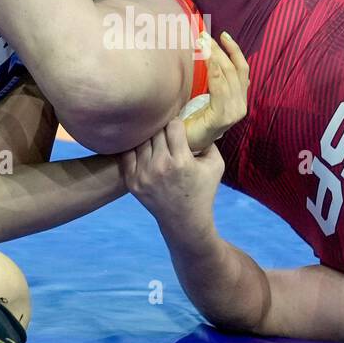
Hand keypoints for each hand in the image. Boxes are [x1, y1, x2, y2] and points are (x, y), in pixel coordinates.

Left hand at [122, 118, 225, 240]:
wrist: (184, 221)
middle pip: (155, 131)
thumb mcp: (216, 165)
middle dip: (162, 128)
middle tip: (166, 129)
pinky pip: (127, 153)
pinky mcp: (132, 181)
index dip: (177, 123)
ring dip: (148, 137)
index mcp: (181, 162)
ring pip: (140, 140)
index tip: (179, 127)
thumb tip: (199, 121)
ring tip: (155, 138)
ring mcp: (143, 174)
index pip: (173, 126)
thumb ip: (209, 142)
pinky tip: (143, 147)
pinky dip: (134, 147)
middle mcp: (160, 167)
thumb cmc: (203, 191)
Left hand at [183, 31, 250, 153]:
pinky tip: (206, 61)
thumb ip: (210, 79)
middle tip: (204, 35)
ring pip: (229, 76)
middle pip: (235, 69)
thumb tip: (203, 50)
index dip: (234, 50)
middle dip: (220, 49)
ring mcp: (233, 113)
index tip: (222, 34)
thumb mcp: (204, 96)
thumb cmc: (189, 119)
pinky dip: (215, 72)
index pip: (242, 70)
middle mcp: (240, 105)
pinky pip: (220, 90)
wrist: (182, 145)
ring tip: (202, 43)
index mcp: (238, 99)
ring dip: (215, 56)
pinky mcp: (222, 119)